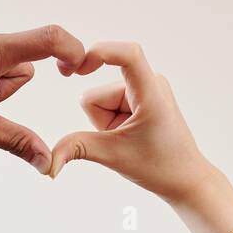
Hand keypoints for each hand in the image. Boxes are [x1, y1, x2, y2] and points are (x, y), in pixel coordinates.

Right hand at [48, 42, 232, 232]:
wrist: (185, 179)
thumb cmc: (159, 167)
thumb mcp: (113, 156)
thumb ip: (77, 148)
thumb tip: (47, 161)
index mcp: (150, 92)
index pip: (127, 54)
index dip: (100, 53)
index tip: (78, 66)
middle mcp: (149, 82)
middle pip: (97, 93)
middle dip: (100, 119)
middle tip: (124, 139)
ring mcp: (145, 89)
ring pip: (101, 101)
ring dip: (106, 123)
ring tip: (129, 138)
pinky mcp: (141, 97)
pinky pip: (110, 105)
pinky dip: (111, 122)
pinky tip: (130, 136)